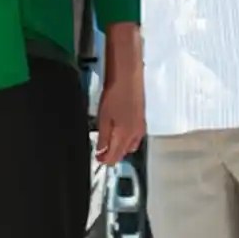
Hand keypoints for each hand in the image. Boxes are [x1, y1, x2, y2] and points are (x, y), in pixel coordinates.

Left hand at [96, 30, 144, 165]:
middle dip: (113, 157)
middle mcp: (135, 134)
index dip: (105, 160)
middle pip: (124, 153)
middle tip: (101, 155)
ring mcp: (140, 126)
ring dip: (121, 149)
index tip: (96, 159)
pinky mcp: (141, 119)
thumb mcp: (103, 117)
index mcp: (125, 135)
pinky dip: (127, 141)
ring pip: (131, 146)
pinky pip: (135, 137)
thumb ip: (103, 137)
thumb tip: (101, 151)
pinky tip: (119, 134)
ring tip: (109, 147)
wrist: (127, 77)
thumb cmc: (114, 94)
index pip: (115, 156)